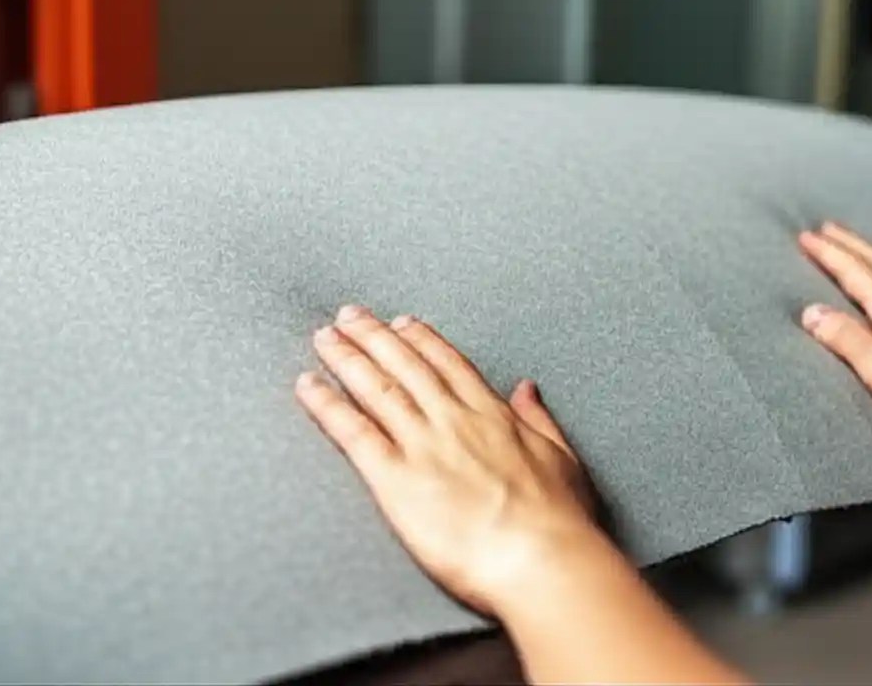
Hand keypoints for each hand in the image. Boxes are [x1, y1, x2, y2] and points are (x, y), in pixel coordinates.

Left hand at [294, 306, 597, 615]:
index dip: (422, 341)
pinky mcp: (395, 478)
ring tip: (325, 338)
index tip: (403, 324)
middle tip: (350, 316)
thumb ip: (538, 419)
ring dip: (347, 358)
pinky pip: (353, 432)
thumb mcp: (562, 457)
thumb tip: (526, 390)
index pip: (448, 366)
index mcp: (493, 416)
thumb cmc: (558, 521)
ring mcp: (422, 446)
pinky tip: (309, 386)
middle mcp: (453, 420)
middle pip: (405, 366)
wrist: (541, 557)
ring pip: (377, 388)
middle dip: (375, 337)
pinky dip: (328, 405)